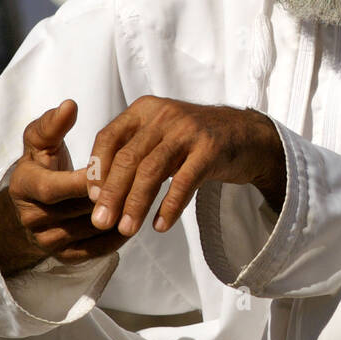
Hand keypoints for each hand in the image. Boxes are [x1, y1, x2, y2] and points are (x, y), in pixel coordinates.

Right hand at [0, 99, 128, 276]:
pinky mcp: (64, 257)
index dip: (86, 179)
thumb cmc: (43, 165)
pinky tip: (136, 216)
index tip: (118, 166)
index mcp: (24, 186)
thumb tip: (70, 105)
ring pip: (91, 230)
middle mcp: (31, 218)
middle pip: (79, 210)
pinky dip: (119, 235)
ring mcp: (47, 241)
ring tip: (147, 197)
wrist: (35, 205)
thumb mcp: (41, 142)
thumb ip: (53, 124)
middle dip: (111, 196)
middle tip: (145, 182)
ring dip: (120, 215)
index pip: (56, 188)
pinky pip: (97, 250)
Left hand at [85, 96, 285, 238]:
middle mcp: (164, 115)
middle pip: (128, 158)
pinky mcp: (211, 148)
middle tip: (101, 222)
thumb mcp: (161, 136)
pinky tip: (161, 224)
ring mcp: (189, 130)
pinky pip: (185, 181)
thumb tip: (97, 192)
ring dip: (136, 204)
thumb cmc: (196, 141)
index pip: (109, 138)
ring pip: (152, 171)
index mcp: (145, 110)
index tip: (92, 198)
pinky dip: (170, 206)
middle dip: (112, 193)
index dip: (97, 170)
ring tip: (127, 230)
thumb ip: (132, 152)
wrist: (248, 135)